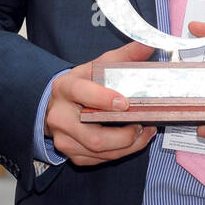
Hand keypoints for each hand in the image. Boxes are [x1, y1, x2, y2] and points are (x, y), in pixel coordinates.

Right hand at [44, 40, 158, 166]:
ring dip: (128, 146)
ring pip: (98, 151)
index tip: (125, 103)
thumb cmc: (81, 84)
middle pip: (94, 135)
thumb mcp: (96, 66)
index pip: (82, 93)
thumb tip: (147, 44)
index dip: (103, 99)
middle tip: (144, 125)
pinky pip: (98, 160)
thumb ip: (123, 56)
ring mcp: (64, 138)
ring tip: (145, 132)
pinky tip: (133, 142)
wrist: (56, 105)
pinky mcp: (71, 154)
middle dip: (125, 135)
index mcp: (66, 88)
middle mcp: (60, 116)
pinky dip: (120, 153)